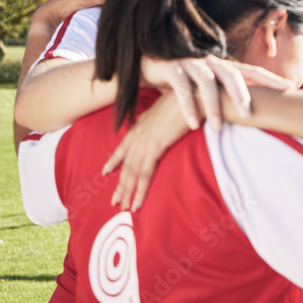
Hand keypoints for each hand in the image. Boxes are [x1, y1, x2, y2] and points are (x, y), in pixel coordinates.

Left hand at [34, 0, 114, 27]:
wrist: (51, 16)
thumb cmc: (65, 4)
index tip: (123, 0)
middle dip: (113, 0)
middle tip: (118, 8)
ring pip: (106, 2)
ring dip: (108, 7)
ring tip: (112, 13)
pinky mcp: (89, 8)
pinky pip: (101, 8)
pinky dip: (104, 12)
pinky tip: (106, 16)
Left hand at [102, 92, 186, 211]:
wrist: (196, 95)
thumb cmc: (190, 99)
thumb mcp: (171, 106)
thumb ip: (165, 116)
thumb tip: (168, 119)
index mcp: (144, 122)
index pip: (124, 145)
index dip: (114, 159)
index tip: (106, 170)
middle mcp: (140, 132)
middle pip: (126, 163)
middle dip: (121, 183)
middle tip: (114, 200)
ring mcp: (146, 140)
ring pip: (133, 172)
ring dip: (128, 191)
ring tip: (124, 207)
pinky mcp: (155, 147)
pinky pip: (144, 173)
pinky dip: (140, 190)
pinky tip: (136, 203)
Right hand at [139, 56, 293, 130]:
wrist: (153, 64)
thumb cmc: (189, 81)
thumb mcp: (211, 87)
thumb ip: (229, 95)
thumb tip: (255, 113)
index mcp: (224, 66)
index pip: (251, 71)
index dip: (271, 79)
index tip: (290, 88)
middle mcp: (212, 62)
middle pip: (232, 75)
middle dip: (242, 94)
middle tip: (249, 114)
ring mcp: (192, 65)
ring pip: (207, 83)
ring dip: (214, 106)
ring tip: (218, 128)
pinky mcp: (173, 69)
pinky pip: (182, 89)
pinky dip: (188, 106)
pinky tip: (195, 123)